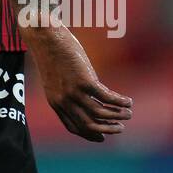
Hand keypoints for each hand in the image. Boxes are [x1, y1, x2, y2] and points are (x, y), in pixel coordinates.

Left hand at [24, 25, 132, 141]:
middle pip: (89, 124)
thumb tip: (85, 96)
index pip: (73, 127)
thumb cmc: (50, 51)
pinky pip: (107, 98)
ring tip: (128, 114)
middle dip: (107, 129)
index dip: (89, 134)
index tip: (102, 137)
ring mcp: (73, 91)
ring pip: (100, 113)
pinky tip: (128, 101)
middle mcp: (63, 100)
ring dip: (117, 116)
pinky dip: (120, 102)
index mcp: (55, 101)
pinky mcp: (84, 80)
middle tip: (119, 128)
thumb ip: (66, 90)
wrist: (44, 35)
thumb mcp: (55, 76)